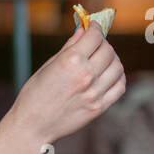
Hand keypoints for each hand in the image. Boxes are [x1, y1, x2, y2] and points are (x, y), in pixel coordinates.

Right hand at [10, 22, 125, 144]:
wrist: (33, 126)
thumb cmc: (35, 94)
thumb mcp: (48, 66)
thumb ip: (69, 47)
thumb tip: (83, 30)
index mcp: (70, 61)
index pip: (95, 36)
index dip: (96, 28)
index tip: (94, 27)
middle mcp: (85, 75)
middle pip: (108, 50)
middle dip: (102, 43)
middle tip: (95, 45)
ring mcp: (94, 93)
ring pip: (117, 66)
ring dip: (112, 59)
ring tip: (102, 60)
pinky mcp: (99, 107)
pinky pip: (120, 86)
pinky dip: (117, 77)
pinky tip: (108, 75)